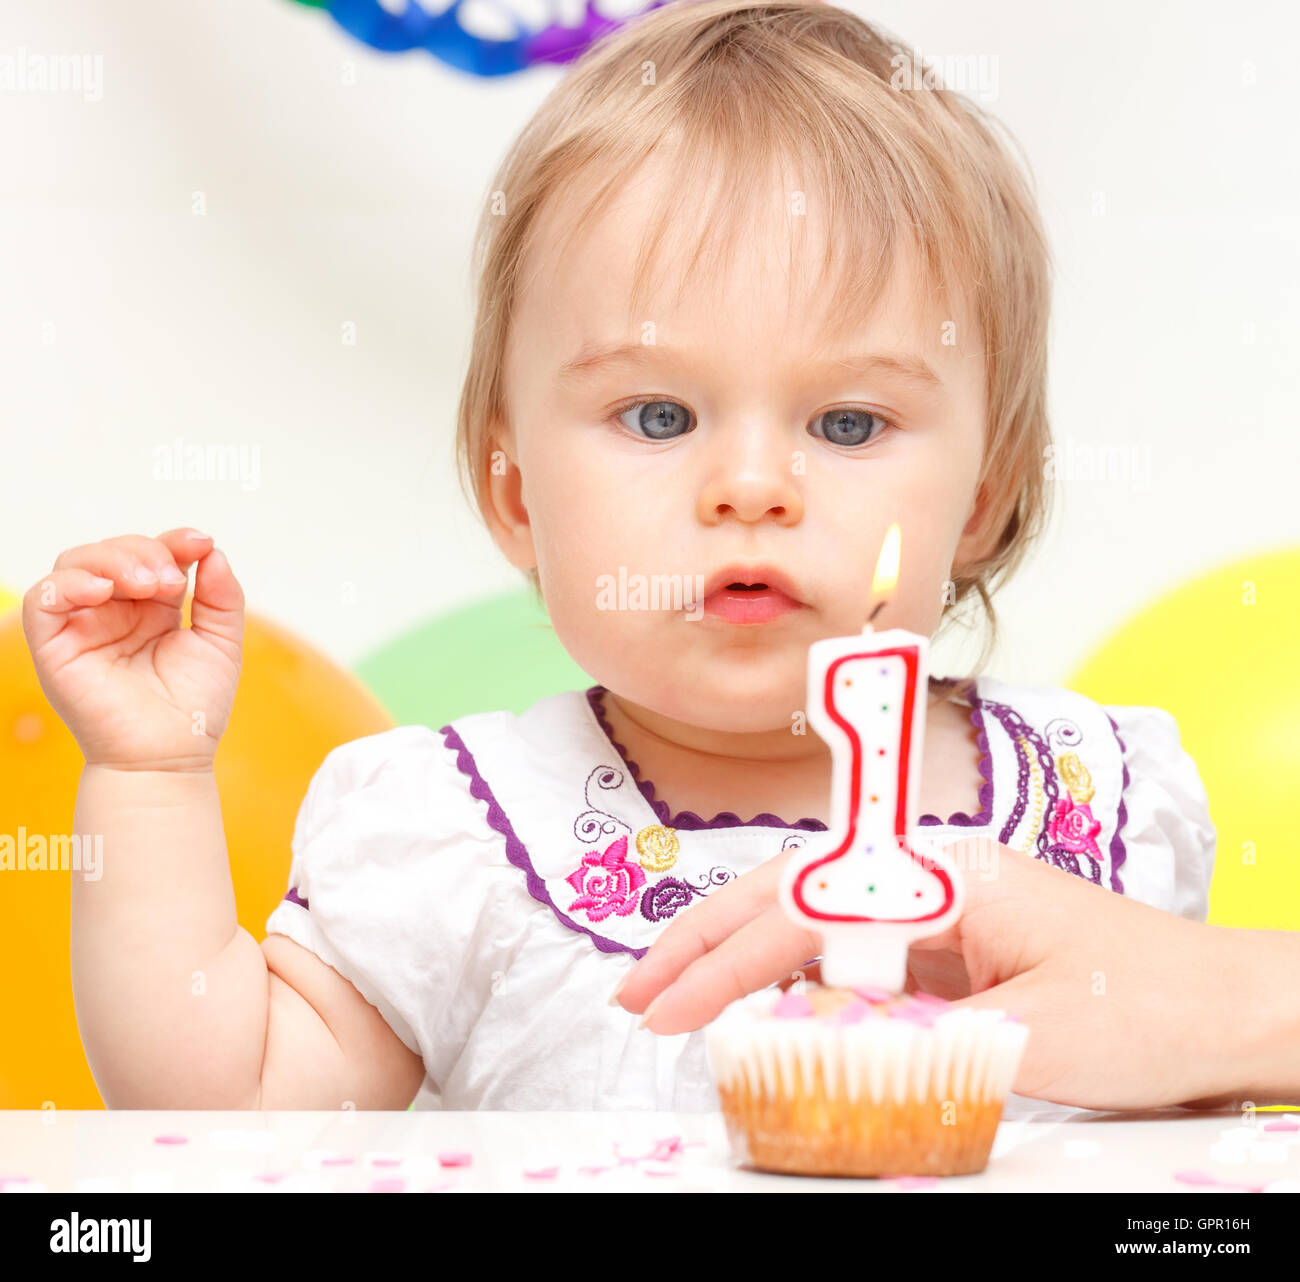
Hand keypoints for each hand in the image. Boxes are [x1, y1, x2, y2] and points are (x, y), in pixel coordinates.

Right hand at [22, 529, 244, 770]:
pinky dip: (71, 583)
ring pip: (77, 563)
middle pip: (114, 551)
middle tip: (172, 581)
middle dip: (146, 552)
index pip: (153, 556)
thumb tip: (213, 552)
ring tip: (149, 586)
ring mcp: (82, 626)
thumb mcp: (221, 644)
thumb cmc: (194, 709)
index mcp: (151, 608)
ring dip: (114, 561)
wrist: (169, 758)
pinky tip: (106, 591)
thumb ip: (221, 597)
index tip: (201, 543)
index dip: (174, 541)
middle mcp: (114, 611)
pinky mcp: (54, 646)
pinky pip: (45, 599)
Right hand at [615, 838, 1235, 1109]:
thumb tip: (802, 1050)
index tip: (662, 1014)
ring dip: (740, 959)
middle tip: (635, 995)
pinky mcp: (944, 949)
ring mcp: (935, 911)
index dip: (724, 966)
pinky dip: (792, 984)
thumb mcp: (1027, 1041)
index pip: (805, 913)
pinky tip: (758, 1010)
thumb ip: (911, 1041)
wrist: (1229, 1011)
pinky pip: (849, 960)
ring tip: (672, 999)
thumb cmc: (1147, 1010)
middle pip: (789, 894)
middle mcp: (930, 879)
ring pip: (812, 922)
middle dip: (705, 942)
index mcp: (946, 876)